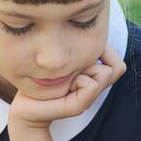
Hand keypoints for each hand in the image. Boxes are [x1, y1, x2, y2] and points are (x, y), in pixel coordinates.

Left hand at [7, 44, 126, 127]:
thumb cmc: (39, 78)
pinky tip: (65, 84)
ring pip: (106, 73)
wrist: (24, 106)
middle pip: (116, 66)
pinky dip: (79, 79)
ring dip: (86, 68)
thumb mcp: (65, 57)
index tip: (79, 53)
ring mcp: (88, 99)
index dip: (105, 51)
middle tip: (71, 68)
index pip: (117, 62)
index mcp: (93, 76)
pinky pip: (92, 84)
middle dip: (94, 58)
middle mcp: (95, 88)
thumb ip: (82, 47)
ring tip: (68, 76)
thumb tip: (97, 33)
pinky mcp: (78, 106)